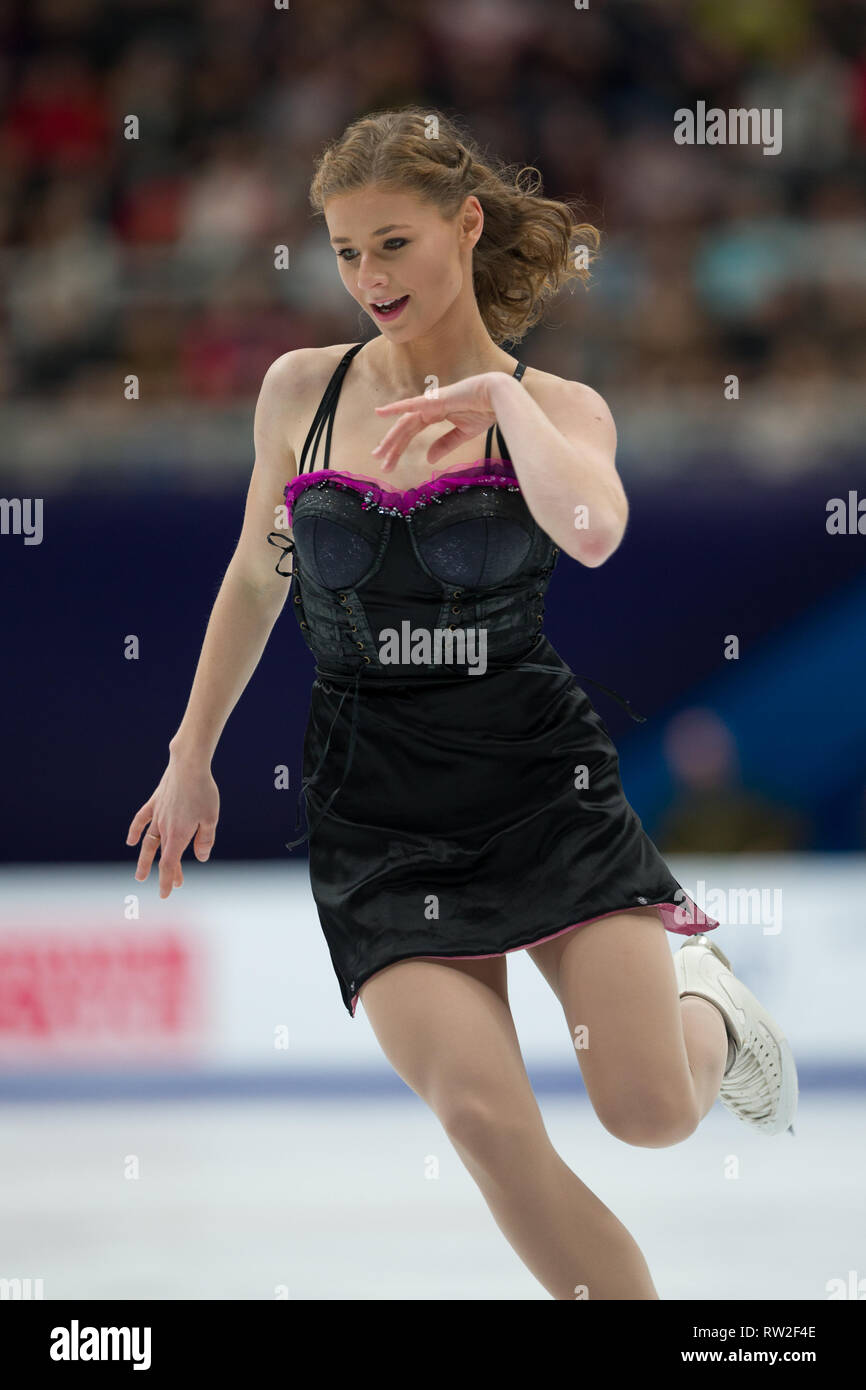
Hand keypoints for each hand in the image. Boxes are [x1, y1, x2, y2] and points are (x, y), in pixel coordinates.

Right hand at [127, 755, 219, 898]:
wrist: (189, 765)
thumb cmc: (204, 792)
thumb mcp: (211, 819)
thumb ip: (205, 840)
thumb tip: (201, 858)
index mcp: (179, 834)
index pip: (169, 863)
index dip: (166, 880)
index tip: (165, 894)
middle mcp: (165, 827)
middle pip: (162, 855)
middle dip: (164, 873)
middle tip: (166, 888)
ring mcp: (157, 814)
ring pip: (149, 842)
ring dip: (145, 859)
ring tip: (140, 875)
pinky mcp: (155, 802)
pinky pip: (141, 819)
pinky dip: (135, 831)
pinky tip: (131, 841)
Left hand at [372, 371, 502, 471]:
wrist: (498, 397)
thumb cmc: (484, 410)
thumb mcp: (463, 434)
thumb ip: (445, 444)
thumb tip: (428, 459)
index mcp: (434, 414)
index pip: (412, 433)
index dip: (399, 448)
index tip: (389, 463)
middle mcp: (428, 407)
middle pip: (404, 429)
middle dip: (391, 446)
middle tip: (379, 462)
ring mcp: (430, 402)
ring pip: (405, 421)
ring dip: (391, 437)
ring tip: (379, 453)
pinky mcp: (435, 399)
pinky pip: (412, 404)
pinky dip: (396, 407)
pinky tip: (381, 412)